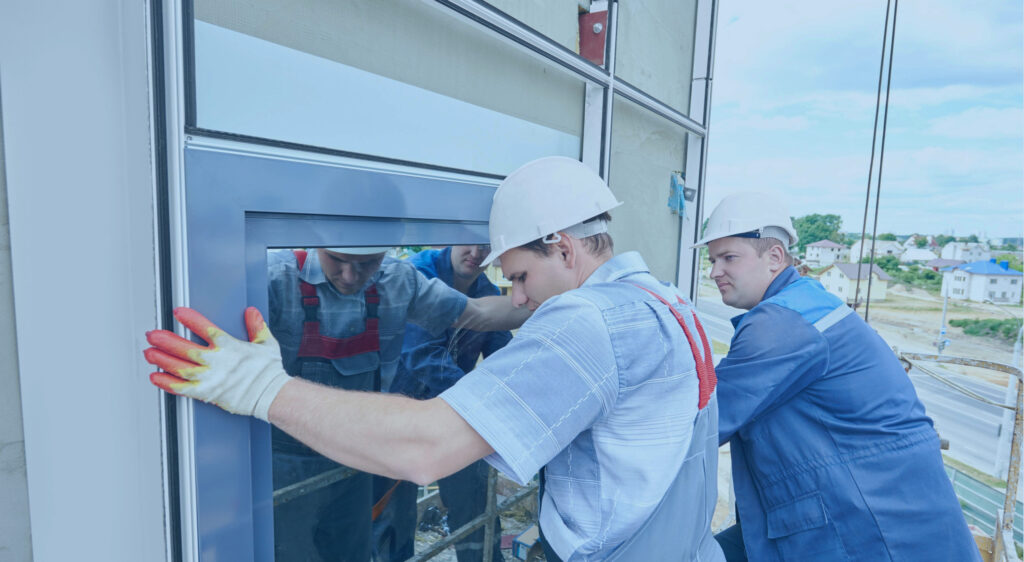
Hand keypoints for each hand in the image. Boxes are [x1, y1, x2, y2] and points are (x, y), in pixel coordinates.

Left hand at [144, 307, 290, 420]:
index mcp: (230, 347)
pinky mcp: (208, 394)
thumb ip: (257, 326)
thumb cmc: (269, 372)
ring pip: (180, 368)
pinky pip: (182, 389)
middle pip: (185, 349)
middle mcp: (217, 362)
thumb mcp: (266, 344)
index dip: (190, 319)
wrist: (272, 396)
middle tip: (152, 335)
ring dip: (162, 360)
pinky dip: (167, 383)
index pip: (206, 329)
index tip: (178, 312)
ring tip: (149, 353)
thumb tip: (251, 312)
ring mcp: (210, 379)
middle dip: (166, 341)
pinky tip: (156, 377)